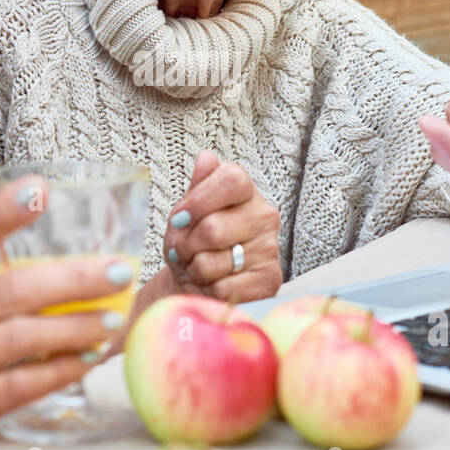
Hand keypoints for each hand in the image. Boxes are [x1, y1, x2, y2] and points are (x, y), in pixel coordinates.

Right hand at [0, 176, 131, 446]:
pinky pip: (23, 385)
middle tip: (119, 270)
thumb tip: (60, 227)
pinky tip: (90, 356)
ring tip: (114, 317)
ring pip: (22, 339)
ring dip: (76, 326)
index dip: (1, 213)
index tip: (39, 189)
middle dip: (72, 280)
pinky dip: (62, 369)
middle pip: (10, 292)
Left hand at [162, 151, 282, 303]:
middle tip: (183, 251)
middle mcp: (264, 215)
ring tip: (198, 268)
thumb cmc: (193, 242)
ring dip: (194, 271)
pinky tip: (212, 285)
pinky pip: (223, 289)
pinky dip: (208, 291)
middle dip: (186, 246)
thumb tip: (207, 158)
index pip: (231, 180)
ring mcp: (269, 249)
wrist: (198, 283)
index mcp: (245, 191)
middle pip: (212, 228)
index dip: (198, 201)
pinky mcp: (269, 281)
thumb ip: (197, 187)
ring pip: (213, 262)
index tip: (179, 219)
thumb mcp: (186, 212)